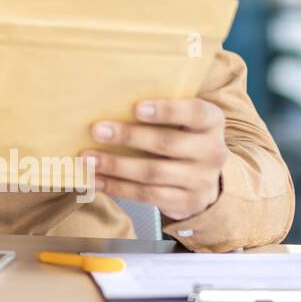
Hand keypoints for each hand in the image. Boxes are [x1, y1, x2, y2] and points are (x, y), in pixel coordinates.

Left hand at [78, 98, 227, 221]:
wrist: (203, 178)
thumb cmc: (180, 136)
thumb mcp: (180, 120)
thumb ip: (154, 109)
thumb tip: (104, 98)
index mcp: (211, 122)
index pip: (195, 112)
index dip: (167, 110)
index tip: (136, 108)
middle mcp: (212, 151)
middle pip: (167, 143)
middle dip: (129, 137)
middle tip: (96, 130)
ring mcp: (202, 180)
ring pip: (153, 173)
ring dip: (116, 165)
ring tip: (88, 158)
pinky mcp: (188, 202)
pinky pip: (148, 196)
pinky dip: (118, 188)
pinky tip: (96, 180)